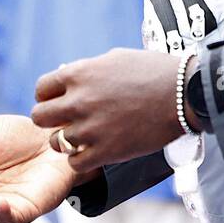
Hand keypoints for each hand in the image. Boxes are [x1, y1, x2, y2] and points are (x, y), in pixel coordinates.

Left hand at [31, 47, 180, 173]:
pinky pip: (74, 163)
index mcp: (79, 74)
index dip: (48, 96)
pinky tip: (93, 153)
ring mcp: (91, 128)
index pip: (41, 89)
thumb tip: (68, 76)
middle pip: (40, 117)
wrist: (184, 93)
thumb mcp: (114, 59)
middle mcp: (79, 101)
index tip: (58, 101)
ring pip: (56, 142)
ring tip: (83, 139)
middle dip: (51, 120)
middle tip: (66, 122)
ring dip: (66, 141)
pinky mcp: (106, 152)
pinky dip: (81, 160)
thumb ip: (87, 70)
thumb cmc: (153, 71)